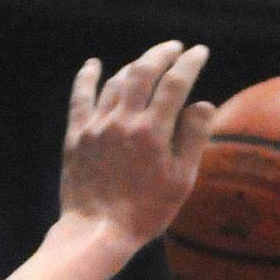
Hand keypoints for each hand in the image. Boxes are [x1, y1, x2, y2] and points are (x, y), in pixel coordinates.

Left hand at [59, 41, 216, 248]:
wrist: (97, 232)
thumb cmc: (145, 213)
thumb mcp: (180, 181)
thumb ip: (192, 139)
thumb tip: (204, 104)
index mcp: (153, 132)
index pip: (175, 84)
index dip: (189, 63)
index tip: (199, 52)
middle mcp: (123, 121)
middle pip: (143, 72)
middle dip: (161, 54)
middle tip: (174, 47)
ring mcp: (97, 126)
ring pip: (116, 81)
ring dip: (134, 66)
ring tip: (146, 62)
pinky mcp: (76, 136)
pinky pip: (80, 98)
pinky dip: (87, 77)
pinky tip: (93, 64)